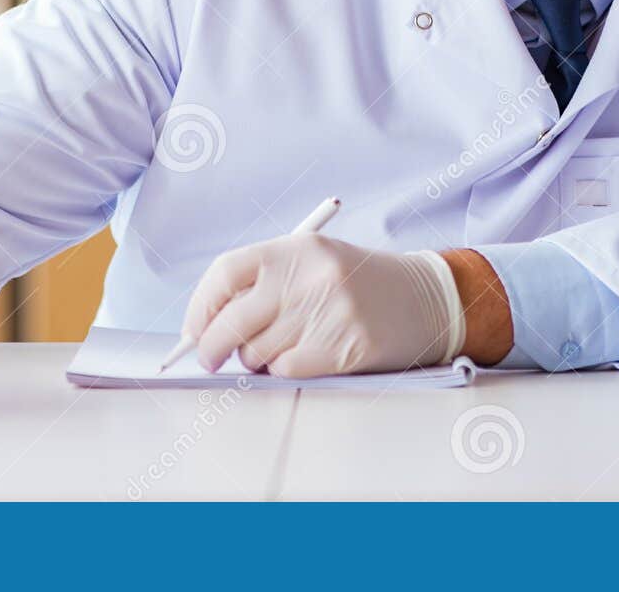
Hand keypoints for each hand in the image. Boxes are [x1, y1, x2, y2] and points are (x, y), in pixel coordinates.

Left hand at [182, 234, 462, 376]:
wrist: (426, 298)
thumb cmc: (359, 284)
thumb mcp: (313, 264)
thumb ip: (264, 284)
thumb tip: (204, 325)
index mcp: (297, 248)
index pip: (226, 273)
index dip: (200, 306)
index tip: (192, 330)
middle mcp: (310, 277)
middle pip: (233, 321)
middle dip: (211, 347)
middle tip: (210, 358)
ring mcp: (328, 312)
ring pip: (257, 352)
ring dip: (257, 358)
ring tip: (283, 345)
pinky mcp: (344, 347)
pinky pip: (286, 370)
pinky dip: (285, 369)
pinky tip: (308, 355)